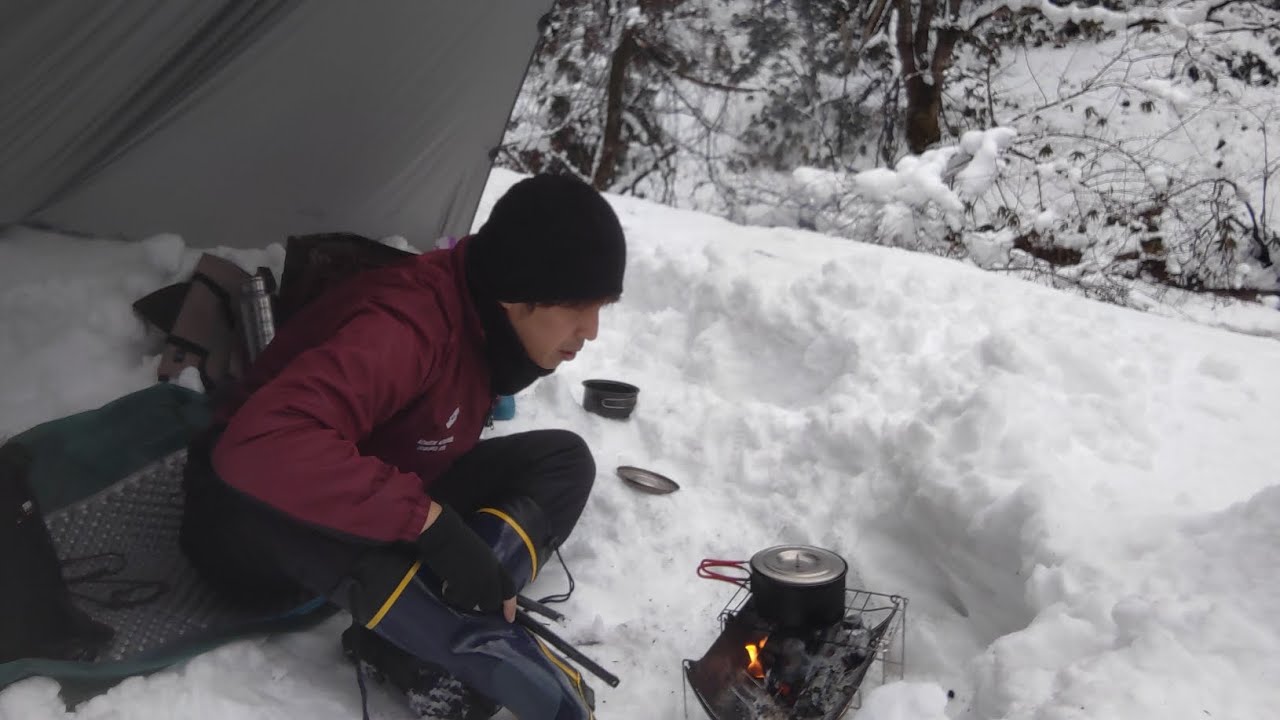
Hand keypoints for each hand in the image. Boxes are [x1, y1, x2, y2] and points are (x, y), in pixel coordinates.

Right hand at [415, 503, 515, 619]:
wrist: (445, 533)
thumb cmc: (458, 540)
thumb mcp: (480, 556)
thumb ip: (484, 571)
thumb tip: (481, 588)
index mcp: (496, 566)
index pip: (509, 589)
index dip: (510, 606)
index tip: (509, 618)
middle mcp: (490, 576)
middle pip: (491, 603)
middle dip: (480, 604)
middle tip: (466, 595)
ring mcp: (477, 581)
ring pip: (472, 604)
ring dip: (461, 598)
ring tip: (452, 585)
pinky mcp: (463, 585)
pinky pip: (457, 600)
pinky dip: (450, 595)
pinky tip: (446, 584)